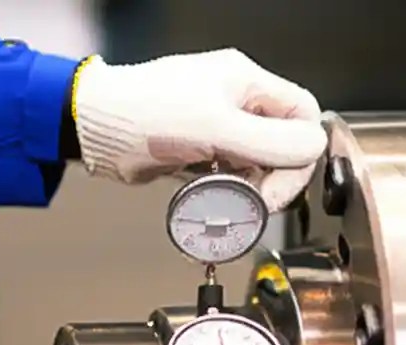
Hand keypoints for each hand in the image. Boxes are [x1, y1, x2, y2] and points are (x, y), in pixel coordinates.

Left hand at [73, 49, 326, 211]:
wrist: (95, 129)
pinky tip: (212, 197)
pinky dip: (227, 190)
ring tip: (233, 200)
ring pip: (258, 163)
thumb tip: (311, 149)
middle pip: (283, 143)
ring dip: (251, 187)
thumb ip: (269, 141)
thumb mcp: (216, 128)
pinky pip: (230, 174)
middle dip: (276, 176)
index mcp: (246, 82)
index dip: (301, 151)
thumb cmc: (142, 114)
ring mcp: (219, 126)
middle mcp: (237, 101)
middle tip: (259, 200)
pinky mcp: (200, 150)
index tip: (281, 182)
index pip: (302, 114)